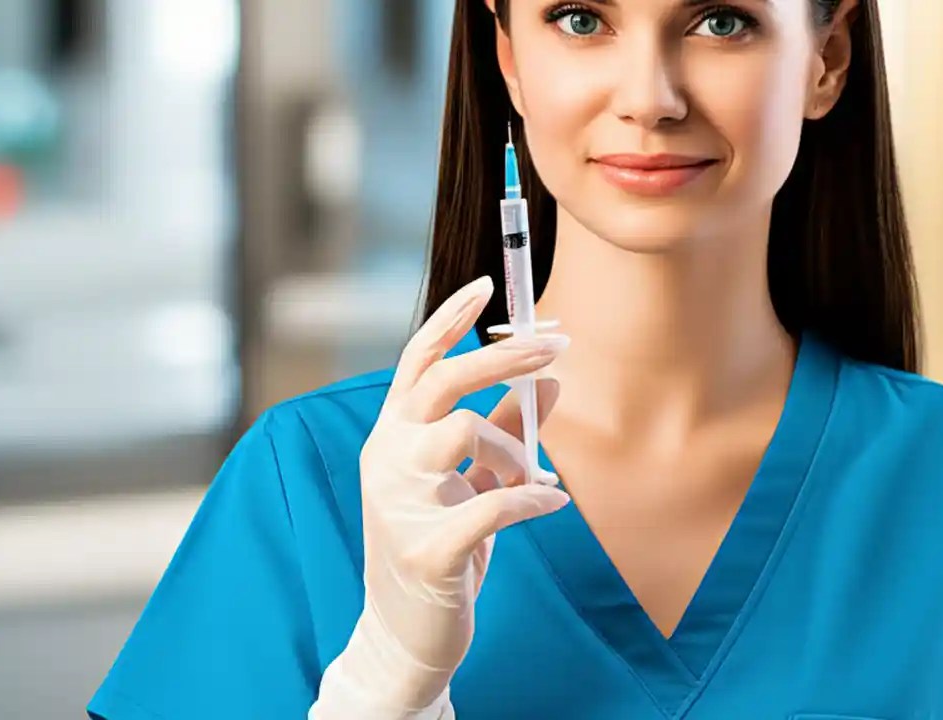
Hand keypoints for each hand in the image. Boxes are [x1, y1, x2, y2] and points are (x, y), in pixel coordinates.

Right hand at [312, 275, 569, 717]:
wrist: (407, 633)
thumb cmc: (441, 545)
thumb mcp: (470, 481)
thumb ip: (504, 432)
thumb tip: (552, 383)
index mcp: (391, 435)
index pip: (415, 361)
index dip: (449, 319)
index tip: (489, 283)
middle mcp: (385, 458)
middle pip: (441, 381)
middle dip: (504, 356)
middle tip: (557, 345)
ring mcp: (399, 504)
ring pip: (464, 433)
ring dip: (514, 449)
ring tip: (532, 475)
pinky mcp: (428, 549)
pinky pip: (495, 503)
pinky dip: (534, 497)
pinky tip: (553, 502)